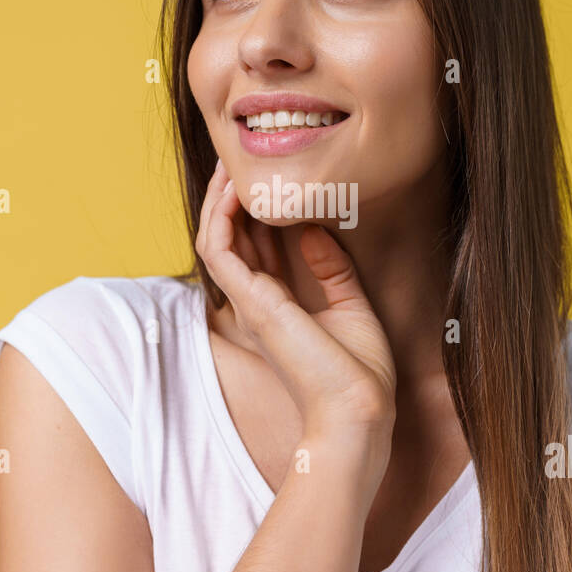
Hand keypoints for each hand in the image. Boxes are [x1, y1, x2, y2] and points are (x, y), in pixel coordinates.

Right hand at [194, 159, 396, 446]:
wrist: (359, 410)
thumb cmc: (358, 373)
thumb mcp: (352, 307)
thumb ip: (333, 269)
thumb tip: (315, 230)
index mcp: (278, 307)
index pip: (255, 247)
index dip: (254, 211)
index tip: (268, 177)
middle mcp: (257, 303)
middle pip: (230, 238)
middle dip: (230, 198)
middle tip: (239, 161)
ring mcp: (249, 303)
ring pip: (213, 239)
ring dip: (216, 201)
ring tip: (230, 166)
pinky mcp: (251, 303)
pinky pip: (217, 250)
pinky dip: (219, 217)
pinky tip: (233, 190)